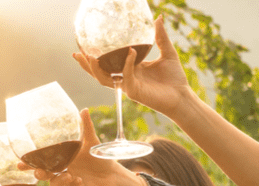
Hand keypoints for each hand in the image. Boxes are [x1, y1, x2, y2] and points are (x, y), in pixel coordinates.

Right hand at [19, 109, 134, 185]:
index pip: (41, 161)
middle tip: (40, 172)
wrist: (112, 175)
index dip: (29, 163)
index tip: (20, 163)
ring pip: (53, 184)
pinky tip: (79, 180)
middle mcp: (60, 171)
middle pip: (42, 174)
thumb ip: (86, 127)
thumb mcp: (92, 141)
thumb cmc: (98, 158)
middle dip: (38, 173)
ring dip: (58, 180)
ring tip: (69, 175)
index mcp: (60, 159)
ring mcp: (65, 183)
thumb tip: (84, 110)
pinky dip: (71, 185)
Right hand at [72, 16, 192, 116]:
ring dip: (95, 69)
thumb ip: (160, 36)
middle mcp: (126, 77)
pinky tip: (130, 51)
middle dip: (86, 65)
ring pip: (105, 79)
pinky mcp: (134, 92)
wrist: (182, 96)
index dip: (96, 56)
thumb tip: (158, 17)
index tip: (85, 46)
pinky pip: (126, 76)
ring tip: (90, 57)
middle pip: (100, 73)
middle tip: (76, 54)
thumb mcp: (168, 52)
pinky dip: (127, 63)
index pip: (109, 62)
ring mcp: (128, 85)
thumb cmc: (175, 78)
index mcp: (131, 69)